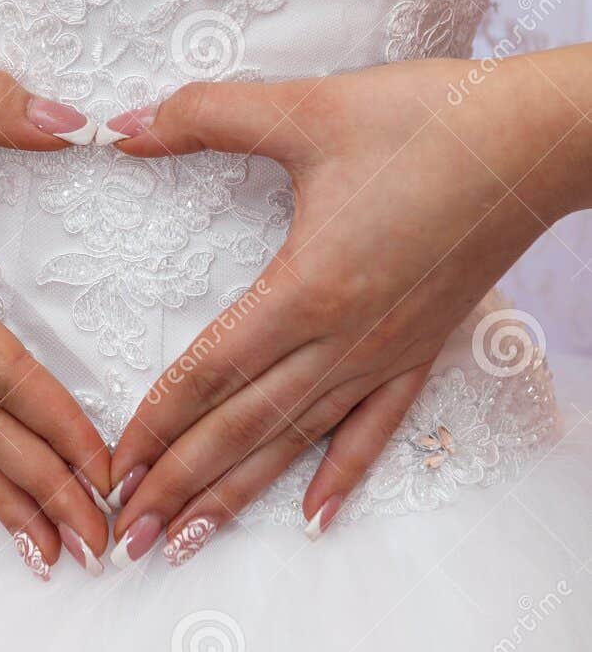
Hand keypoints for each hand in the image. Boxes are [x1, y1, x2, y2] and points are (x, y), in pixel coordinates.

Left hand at [105, 56, 569, 564]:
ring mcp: (386, 352)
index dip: (156, 423)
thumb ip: (206, 116)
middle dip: (179, 485)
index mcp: (308, 288)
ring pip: (297, 441)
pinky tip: (313, 520)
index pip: (210, 372)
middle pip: (244, 427)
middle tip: (128, 539)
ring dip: (237, 495)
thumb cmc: (429, 121)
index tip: (114, 470)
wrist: (538, 142)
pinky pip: (374, 429)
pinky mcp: (422, 350)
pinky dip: (340, 476)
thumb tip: (125, 126)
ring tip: (188, 542)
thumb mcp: (308, 109)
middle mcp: (345, 338)